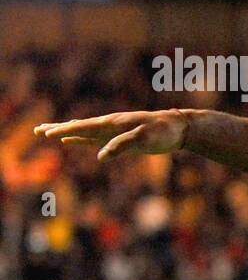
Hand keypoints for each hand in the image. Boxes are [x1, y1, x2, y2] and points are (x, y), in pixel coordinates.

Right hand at [34, 109, 190, 160]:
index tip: (46, 132)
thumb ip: (122, 146)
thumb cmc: (163, 132)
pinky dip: (81, 139)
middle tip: (37, 130)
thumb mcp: (144, 139)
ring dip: (66, 132)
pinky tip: (73, 141)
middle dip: (58, 129)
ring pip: (84, 131)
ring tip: (48, 133)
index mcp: (113, 123)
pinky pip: (95, 138)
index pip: (84, 126)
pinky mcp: (120, 138)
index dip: (64, 130)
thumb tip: (100, 156)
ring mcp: (114, 130)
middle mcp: (111, 124)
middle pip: (79, 126)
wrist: (179, 128)